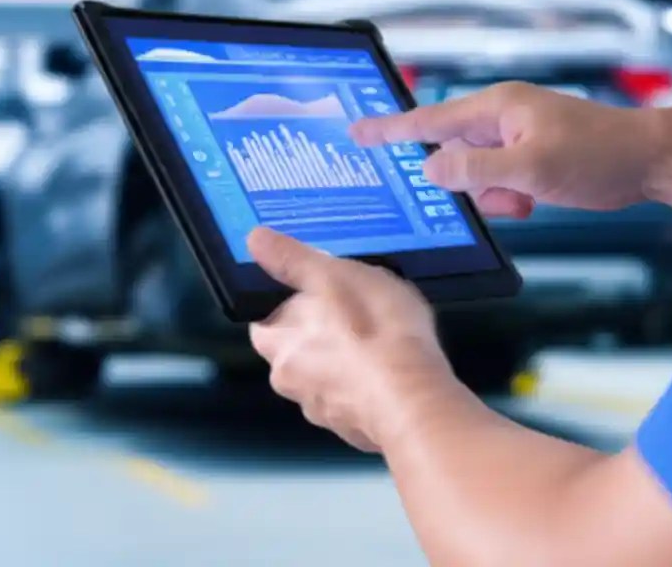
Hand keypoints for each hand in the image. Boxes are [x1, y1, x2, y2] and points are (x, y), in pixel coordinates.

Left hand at [246, 228, 463, 452]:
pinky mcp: (356, 431)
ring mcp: (325, 412)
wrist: (416, 402)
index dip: (288, 308)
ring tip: (384, 345)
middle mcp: (292, 384)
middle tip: (356, 317)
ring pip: (328, 380)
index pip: (266, 323)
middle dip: (321, 339)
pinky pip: (358, 403)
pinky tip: (397, 374)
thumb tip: (255, 240)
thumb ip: (294, 260)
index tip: (315, 298)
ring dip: (348, 366)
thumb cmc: (376, 333)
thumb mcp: (335, 276)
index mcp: (279, 345)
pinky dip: (371, 390)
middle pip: (297, 354)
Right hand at [350, 82, 666, 216]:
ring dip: (494, 193)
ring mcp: (516, 135)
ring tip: (528, 199)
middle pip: (455, 152)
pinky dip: (510, 195)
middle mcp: (501, 116)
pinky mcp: (530, 153)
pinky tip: (534, 200)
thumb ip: (475, 171)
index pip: (429, 120)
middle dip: (470, 182)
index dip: (390, 129)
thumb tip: (431, 169)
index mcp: (496, 107)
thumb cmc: (597, 156)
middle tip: (507, 195)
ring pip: (477, 172)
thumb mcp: (530, 169)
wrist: (650, 161)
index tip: (356, 132)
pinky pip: (499, 179)